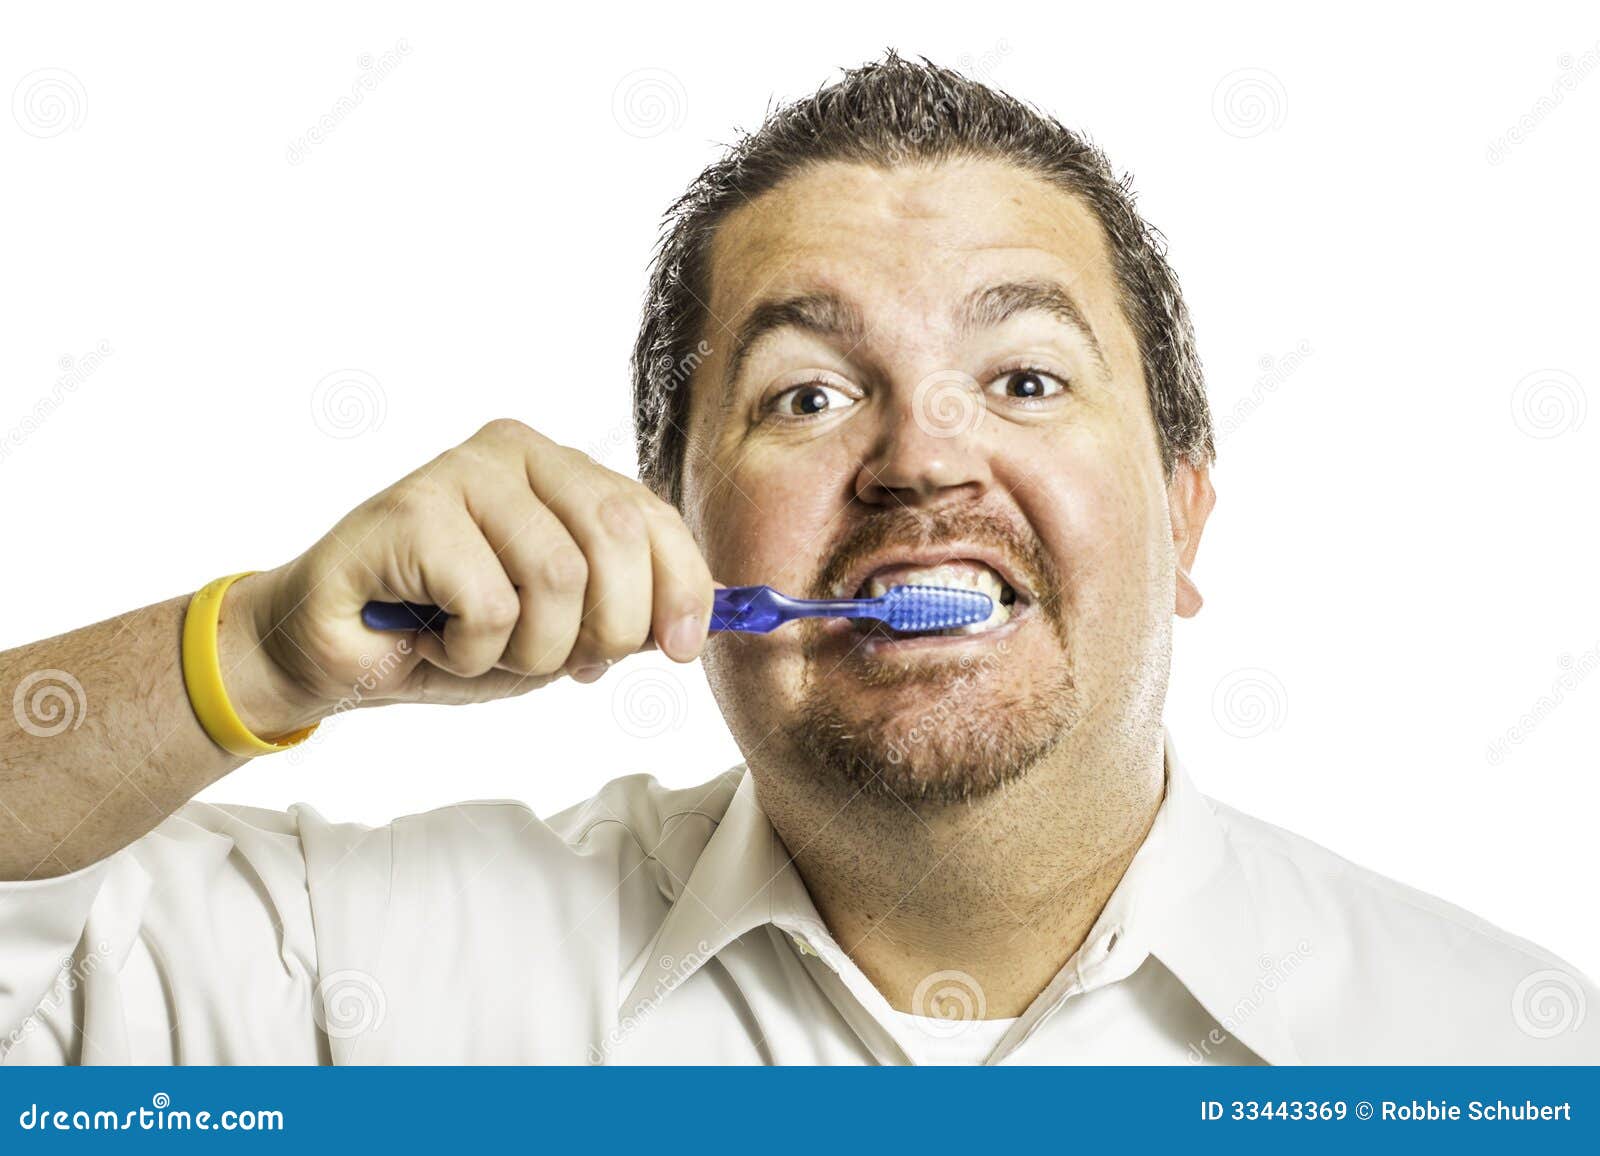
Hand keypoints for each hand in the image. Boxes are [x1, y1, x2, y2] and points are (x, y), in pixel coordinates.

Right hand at [222, 419, 714, 732]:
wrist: (332, 652)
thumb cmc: (447, 633)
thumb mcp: (559, 627)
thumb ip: (626, 609)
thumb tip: (708, 617)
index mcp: (561, 469)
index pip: (651, 515)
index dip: (682, 586)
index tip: (680, 648)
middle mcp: (516, 453)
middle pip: (616, 538)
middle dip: (610, 627)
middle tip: (568, 663)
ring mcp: (460, 473)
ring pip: (557, 578)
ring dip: (532, 649)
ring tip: (483, 650)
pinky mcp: (411, 509)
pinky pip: (491, 604)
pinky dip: (473, 652)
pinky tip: (435, 642)